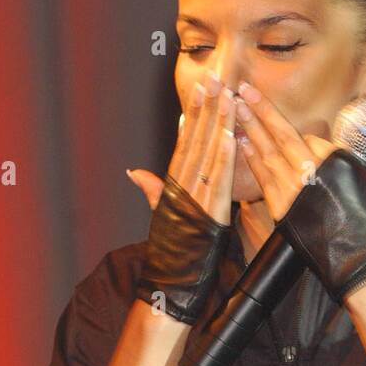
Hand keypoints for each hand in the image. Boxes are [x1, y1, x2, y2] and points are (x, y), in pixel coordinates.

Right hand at [130, 76, 238, 323]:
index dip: (192, 119)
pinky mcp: (210, 213)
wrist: (168, 286)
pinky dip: (224, 157)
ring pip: (208, 154)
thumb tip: (135, 172)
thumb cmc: (169, 256)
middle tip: (213, 78)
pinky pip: (219, 180)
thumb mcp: (161, 218)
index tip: (198, 94)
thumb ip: (152, 191)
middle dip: (205, 109)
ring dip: (217, 123)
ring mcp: (195, 199)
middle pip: (195, 142)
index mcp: (173, 188)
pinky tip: (231, 135)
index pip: (183, 147)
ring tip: (225, 95)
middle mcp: (182, 189)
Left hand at [234, 83, 365, 304]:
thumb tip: (335, 154)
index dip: (304, 135)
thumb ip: (348, 165)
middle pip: (283, 135)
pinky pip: (262, 178)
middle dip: (262, 111)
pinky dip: (251, 159)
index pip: (313, 140)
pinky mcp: (282, 210)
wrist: (361, 260)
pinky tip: (241, 144)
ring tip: (236, 108)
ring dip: (250, 130)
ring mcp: (293, 190)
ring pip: (268, 153)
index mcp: (335, 161)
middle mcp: (311, 171)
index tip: (286, 120)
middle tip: (244, 89)